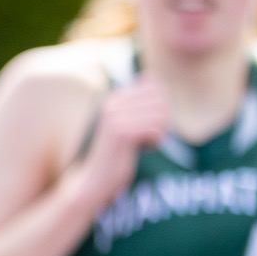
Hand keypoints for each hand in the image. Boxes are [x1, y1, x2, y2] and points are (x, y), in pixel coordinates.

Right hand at [77, 76, 170, 206]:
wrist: (94, 179)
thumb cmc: (114, 153)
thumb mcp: (125, 123)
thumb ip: (137, 101)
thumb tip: (150, 77)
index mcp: (115, 97)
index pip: (156, 88)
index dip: (161, 107)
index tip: (149, 124)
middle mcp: (114, 103)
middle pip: (161, 101)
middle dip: (163, 120)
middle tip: (150, 136)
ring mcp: (116, 117)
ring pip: (160, 116)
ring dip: (160, 133)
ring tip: (145, 143)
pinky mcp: (121, 133)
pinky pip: (155, 130)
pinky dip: (155, 142)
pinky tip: (142, 149)